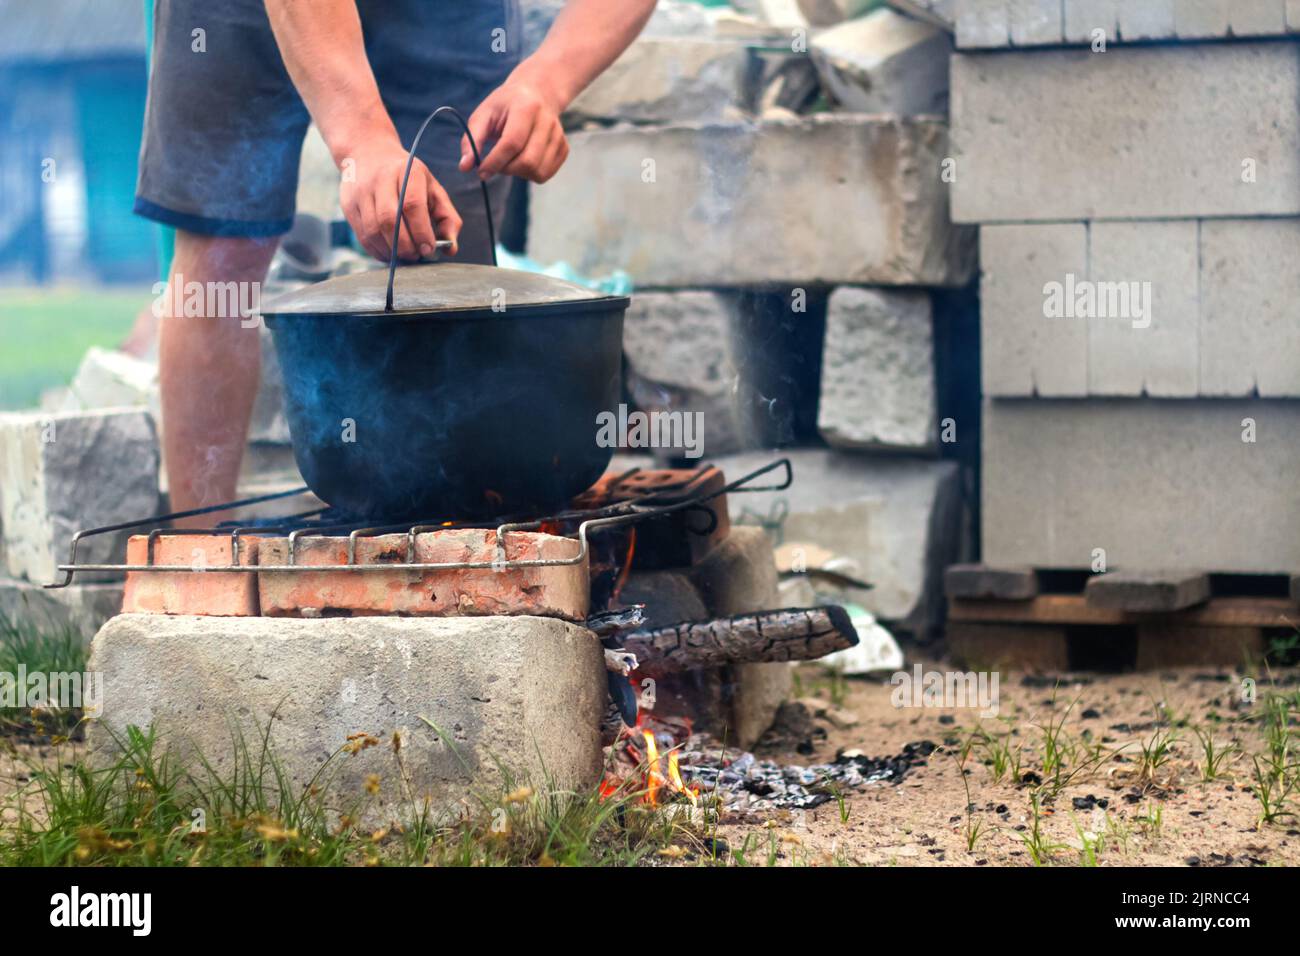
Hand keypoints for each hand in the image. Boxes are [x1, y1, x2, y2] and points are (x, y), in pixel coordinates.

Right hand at [339, 135, 462, 261]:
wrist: (368, 154)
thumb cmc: (408, 178)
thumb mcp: (433, 189)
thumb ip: (447, 218)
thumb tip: (451, 248)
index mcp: (407, 171)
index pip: (412, 205)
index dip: (421, 232)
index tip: (428, 249)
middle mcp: (381, 179)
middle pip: (389, 219)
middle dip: (405, 246)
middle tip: (416, 255)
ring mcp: (361, 191)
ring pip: (373, 230)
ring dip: (391, 251)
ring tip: (404, 256)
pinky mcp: (348, 205)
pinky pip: (362, 236)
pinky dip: (377, 251)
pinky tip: (389, 253)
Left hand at [459, 73, 569, 182]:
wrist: (537, 93)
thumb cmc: (505, 106)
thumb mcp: (483, 115)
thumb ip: (472, 140)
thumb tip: (464, 167)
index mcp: (526, 108)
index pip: (512, 143)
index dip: (494, 162)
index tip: (481, 171)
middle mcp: (547, 121)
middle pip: (527, 162)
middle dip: (506, 170)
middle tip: (496, 164)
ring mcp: (558, 135)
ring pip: (537, 172)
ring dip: (518, 173)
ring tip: (509, 160)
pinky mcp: (564, 148)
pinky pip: (546, 174)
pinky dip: (530, 174)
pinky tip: (522, 160)